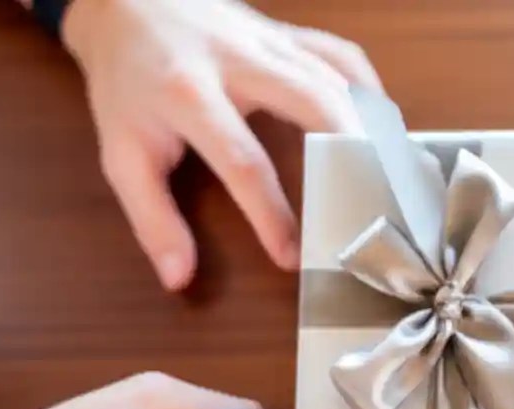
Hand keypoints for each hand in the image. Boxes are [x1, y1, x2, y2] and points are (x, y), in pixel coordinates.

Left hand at [62, 0, 381, 289]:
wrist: (125, 6)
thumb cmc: (127, 86)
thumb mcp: (122, 154)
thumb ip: (151, 218)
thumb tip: (179, 277)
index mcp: (189, 95)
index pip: (243, 162)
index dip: (271, 215)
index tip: (292, 257)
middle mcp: (237, 62)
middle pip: (313, 102)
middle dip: (351, 156)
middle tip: (374, 209)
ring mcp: (269, 43)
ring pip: (335, 79)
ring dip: (369, 130)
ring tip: (392, 180)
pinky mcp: (289, 34)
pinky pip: (342, 56)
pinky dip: (370, 93)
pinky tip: (382, 131)